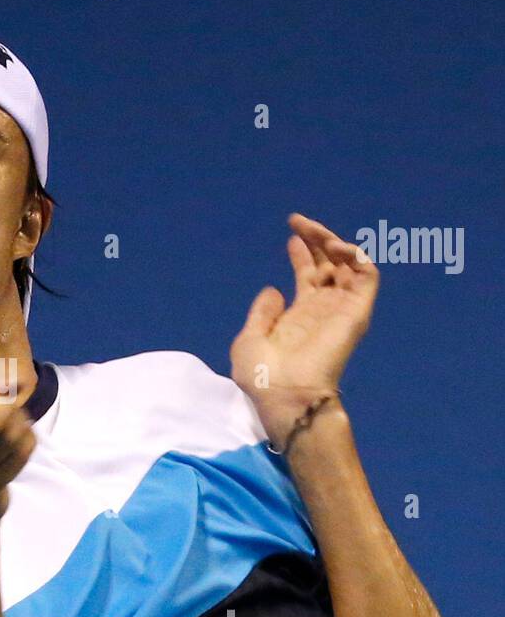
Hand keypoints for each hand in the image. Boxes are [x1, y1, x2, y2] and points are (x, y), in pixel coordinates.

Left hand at [230, 213, 378, 448]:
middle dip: (316, 239)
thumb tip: (273, 289)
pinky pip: (367, 276)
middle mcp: (322, 310)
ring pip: (349, 265)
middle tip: (298, 221)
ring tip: (315, 231)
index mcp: (298, 317)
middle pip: (328, 265)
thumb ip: (262, 313)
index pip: (308, 277)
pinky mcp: (356, 312)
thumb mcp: (250, 338)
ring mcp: (341, 310)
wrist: (285, 395)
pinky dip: (356, 256)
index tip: (291, 234)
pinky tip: (335, 247)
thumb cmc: (262, 376)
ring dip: (334, 242)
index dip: (302, 253)